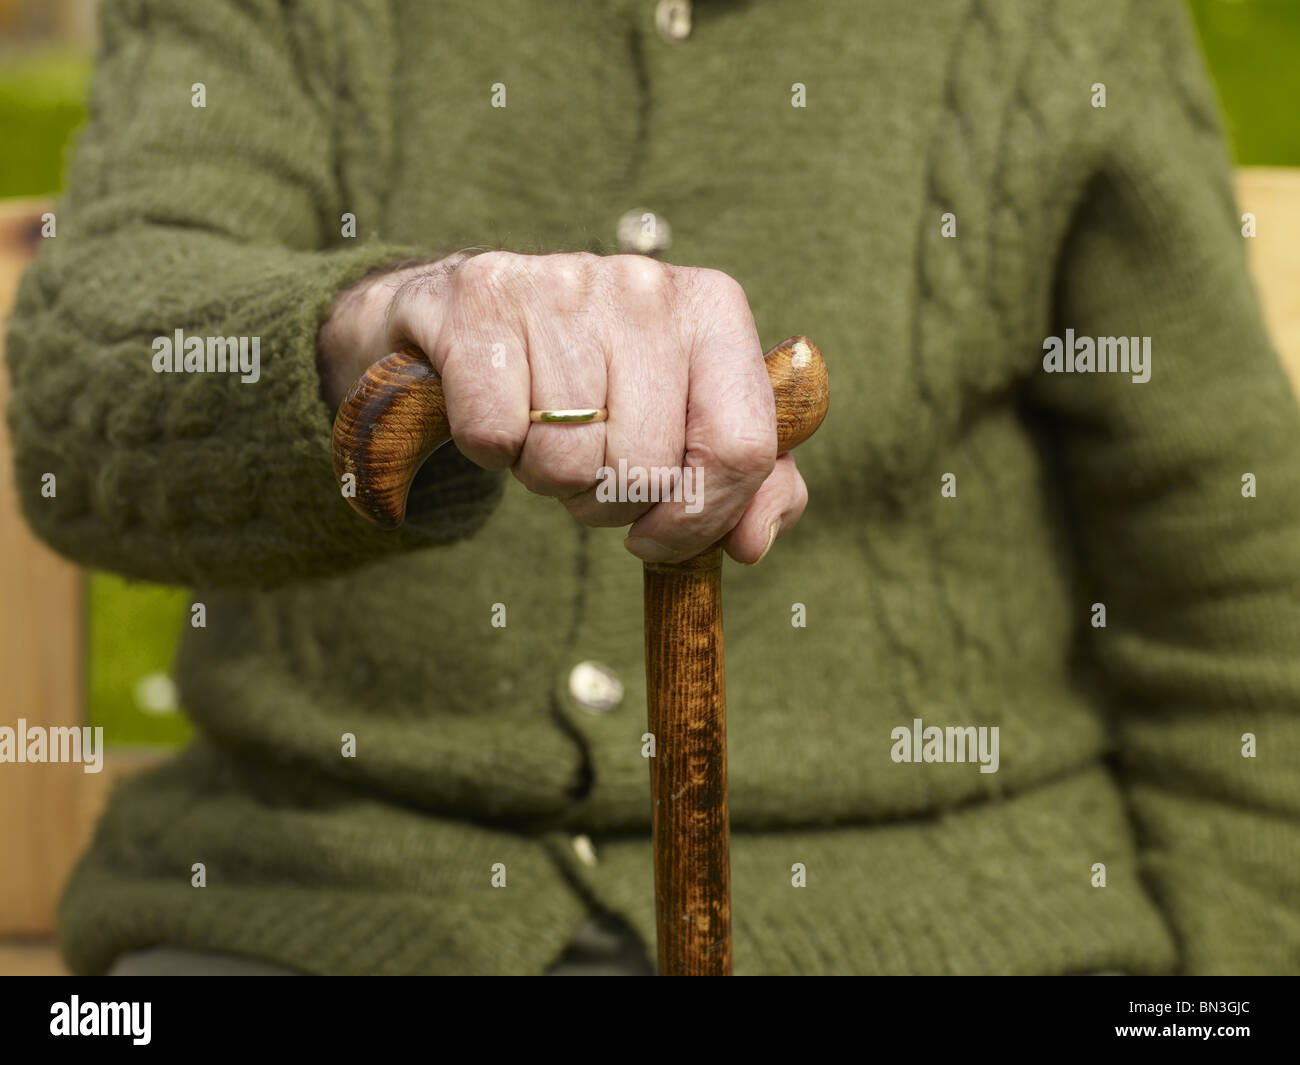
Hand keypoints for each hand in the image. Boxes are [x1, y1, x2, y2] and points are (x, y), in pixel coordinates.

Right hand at [319, 252, 807, 563]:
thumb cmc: (599, 380)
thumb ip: (745, 482)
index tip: (656, 535)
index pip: (742, 449)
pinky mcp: (482, 300)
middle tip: (588, 465)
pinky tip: (499, 411)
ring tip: (544, 431)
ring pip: (568, 462)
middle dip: (609, 501)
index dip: (700, 519)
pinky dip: (491, 451)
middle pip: (647, 470)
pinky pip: (495, 436)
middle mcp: (647, 287)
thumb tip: (750, 544)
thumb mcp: (686, 418)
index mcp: (715, 311)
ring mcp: (562, 285)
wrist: (478, 316)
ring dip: (548, 477)